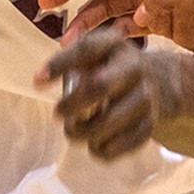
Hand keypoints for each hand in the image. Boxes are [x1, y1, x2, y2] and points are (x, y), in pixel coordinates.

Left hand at [32, 25, 172, 160]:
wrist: (157, 82)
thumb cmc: (108, 68)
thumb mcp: (92, 54)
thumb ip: (69, 62)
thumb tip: (42, 79)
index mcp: (114, 44)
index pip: (85, 49)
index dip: (59, 65)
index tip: (36, 82)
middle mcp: (135, 67)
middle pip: (98, 86)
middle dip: (71, 105)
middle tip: (57, 113)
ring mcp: (145, 97)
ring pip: (105, 124)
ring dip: (81, 132)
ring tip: (73, 129)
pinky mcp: (148, 125)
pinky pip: (116, 147)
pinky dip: (99, 150)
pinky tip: (95, 142)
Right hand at [37, 0, 193, 49]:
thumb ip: (165, 1)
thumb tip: (135, 16)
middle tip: (45, 11)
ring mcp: (157, 2)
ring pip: (112, 8)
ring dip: (90, 22)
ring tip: (68, 43)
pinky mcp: (165, 22)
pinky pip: (129, 26)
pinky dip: (111, 36)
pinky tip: (99, 51)